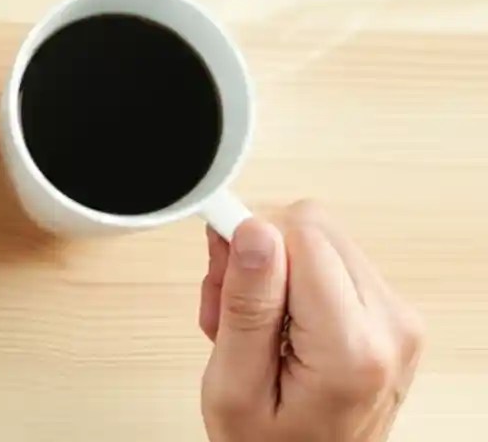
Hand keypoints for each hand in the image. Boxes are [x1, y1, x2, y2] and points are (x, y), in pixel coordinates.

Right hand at [198, 201, 424, 441]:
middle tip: (228, 308)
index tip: (220, 268)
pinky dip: (293, 279)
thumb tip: (254, 231)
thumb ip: (246, 306)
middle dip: (257, 255)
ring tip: (251, 324)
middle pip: (312, 227)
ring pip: (319, 237)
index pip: (300, 233)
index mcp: (352, 348)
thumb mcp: (234, 388)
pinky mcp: (391, 311)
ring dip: (273, 268)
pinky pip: (333, 258)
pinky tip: (275, 321)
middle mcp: (390, 325)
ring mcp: (397, 317)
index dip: (247, 238)